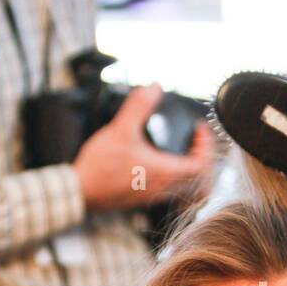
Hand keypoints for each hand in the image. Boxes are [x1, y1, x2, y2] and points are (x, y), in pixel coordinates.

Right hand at [72, 84, 214, 211]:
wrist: (80, 192)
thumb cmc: (100, 167)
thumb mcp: (121, 129)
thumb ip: (139, 106)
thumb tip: (153, 87)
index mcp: (165, 172)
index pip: (202, 164)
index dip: (206, 145)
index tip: (198, 130)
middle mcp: (164, 187)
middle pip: (199, 178)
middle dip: (202, 157)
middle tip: (194, 140)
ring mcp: (154, 195)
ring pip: (185, 187)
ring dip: (189, 169)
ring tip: (181, 151)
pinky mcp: (143, 198)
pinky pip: (170, 191)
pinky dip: (174, 177)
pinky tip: (159, 163)